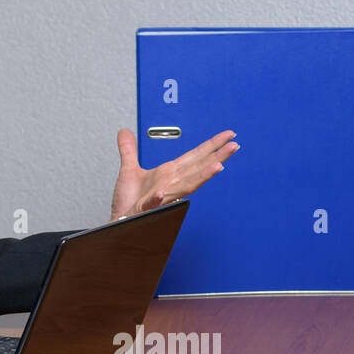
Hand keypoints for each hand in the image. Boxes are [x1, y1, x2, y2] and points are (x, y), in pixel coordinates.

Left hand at [110, 129, 238, 221]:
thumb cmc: (128, 202)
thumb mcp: (128, 170)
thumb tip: (125, 132)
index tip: (227, 136)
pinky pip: (153, 203)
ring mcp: (162, 196)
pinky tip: (162, 193)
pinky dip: (159, 198)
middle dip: (216, 156)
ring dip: (202, 176)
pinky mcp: (147, 208)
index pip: (195, 156)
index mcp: (168, 174)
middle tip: (234, 145)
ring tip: (218, 166)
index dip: (211, 145)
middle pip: (198, 168)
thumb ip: (128, 150)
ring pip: (186, 185)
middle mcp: (170, 184)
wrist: (119, 221)